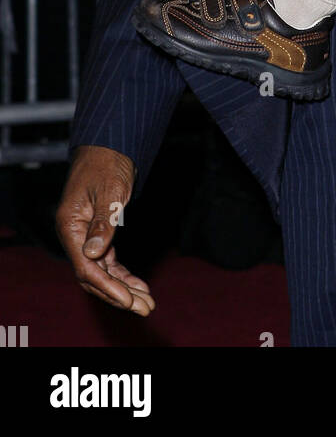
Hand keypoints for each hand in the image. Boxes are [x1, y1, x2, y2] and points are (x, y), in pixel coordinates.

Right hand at [55, 145, 155, 313]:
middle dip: (119, 294)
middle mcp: (74, 235)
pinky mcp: (99, 234)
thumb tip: (92, 254)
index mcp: (70, 225)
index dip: (107, 286)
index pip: (86, 267)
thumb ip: (102, 223)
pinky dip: (122, 275)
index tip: (129, 301)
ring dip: (123, 288)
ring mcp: (85, 236)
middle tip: (145, 308)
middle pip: (94, 275)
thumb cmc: (107, 163)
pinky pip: (108, 262)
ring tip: (147, 302)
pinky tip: (139, 285)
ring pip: (102, 271)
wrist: (110, 145)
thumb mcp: (110, 192)